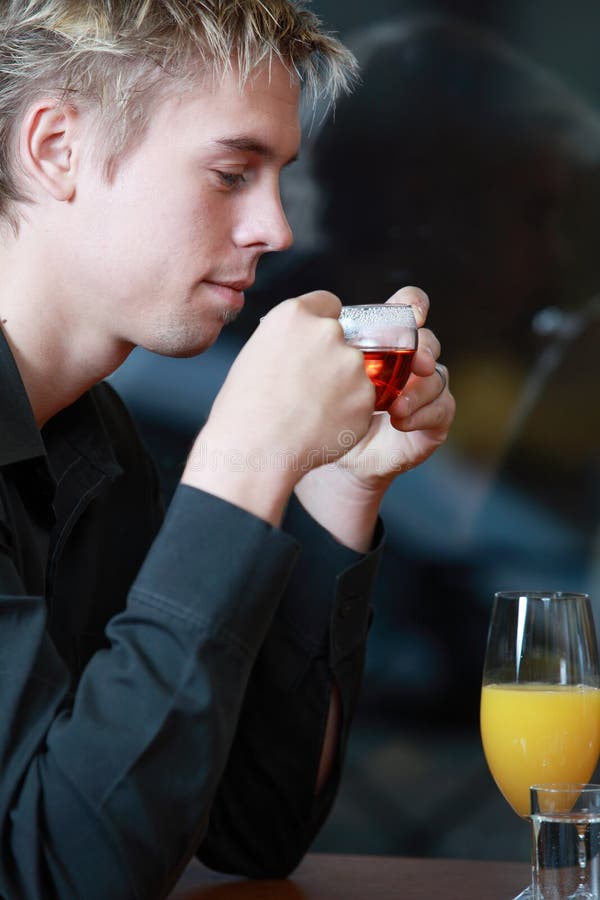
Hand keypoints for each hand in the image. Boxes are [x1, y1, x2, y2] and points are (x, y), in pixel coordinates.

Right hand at [182, 291, 374, 523]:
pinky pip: (362, 401)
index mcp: (294, 315)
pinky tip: (321, 425)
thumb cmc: (243, 410)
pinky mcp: (366, 397)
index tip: (314, 345)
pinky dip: (349, 413)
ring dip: (342, 387)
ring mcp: (351, 365)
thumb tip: (302, 345)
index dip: (321, 326)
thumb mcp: (255, 354)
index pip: (328, 304)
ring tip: (310, 412)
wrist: (255, 450)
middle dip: (333, 359)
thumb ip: (287, 339)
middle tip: (309, 387)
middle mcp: (328, 332)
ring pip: (355, 372)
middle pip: (344, 338)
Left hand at [295, 286, 454, 549]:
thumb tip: (303, 318)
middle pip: (428, 341)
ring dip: (418, 389)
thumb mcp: (317, 374)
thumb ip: (318, 346)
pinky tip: (400, 420)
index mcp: (384, 341)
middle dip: (423, 348)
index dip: (414, 305)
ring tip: (394, 405)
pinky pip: (442, 408)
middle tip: (415, 361)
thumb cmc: (320, 409)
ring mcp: (424, 390)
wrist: (329, 456)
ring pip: (437, 376)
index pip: (407, 308)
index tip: (414, 313)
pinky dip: (423, 412)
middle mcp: (408, 361)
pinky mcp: (433, 419)